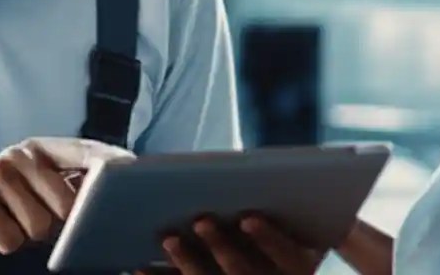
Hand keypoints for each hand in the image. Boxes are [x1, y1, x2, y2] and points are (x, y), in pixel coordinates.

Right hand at [0, 137, 133, 255]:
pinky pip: (12, 239)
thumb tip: (109, 199)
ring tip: (11, 222)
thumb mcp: (35, 189)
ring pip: (39, 226)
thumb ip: (66, 187)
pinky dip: (5, 243)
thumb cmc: (3, 205)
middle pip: (66, 203)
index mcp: (39, 149)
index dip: (110, 160)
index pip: (83, 150)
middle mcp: (19, 155)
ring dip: (27, 235)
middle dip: (56, 223)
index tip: (135, 167)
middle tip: (33, 217)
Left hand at [141, 215, 326, 274]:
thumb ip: (278, 206)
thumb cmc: (274, 229)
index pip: (289, 258)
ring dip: (188, 263)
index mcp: (297, 267)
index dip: (269, 240)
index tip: (248, 217)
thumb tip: (256, 174)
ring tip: (168, 238)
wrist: (257, 262)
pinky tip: (141, 269)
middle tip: (201, 220)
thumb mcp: (287, 221)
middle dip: (222, 248)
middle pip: (245, 274)